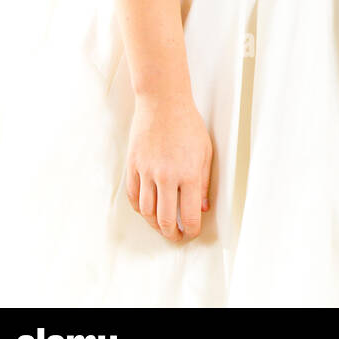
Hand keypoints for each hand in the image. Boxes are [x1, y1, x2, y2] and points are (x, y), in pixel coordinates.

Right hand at [125, 92, 212, 240]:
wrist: (162, 102)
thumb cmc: (187, 124)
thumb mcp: (205, 152)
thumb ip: (203, 183)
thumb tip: (201, 208)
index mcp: (188, 173)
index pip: (189, 215)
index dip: (191, 230)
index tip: (192, 232)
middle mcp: (166, 176)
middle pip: (164, 220)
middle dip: (171, 234)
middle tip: (176, 236)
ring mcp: (147, 171)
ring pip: (146, 212)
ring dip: (154, 225)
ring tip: (162, 226)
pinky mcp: (133, 166)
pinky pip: (133, 196)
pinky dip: (140, 208)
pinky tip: (148, 209)